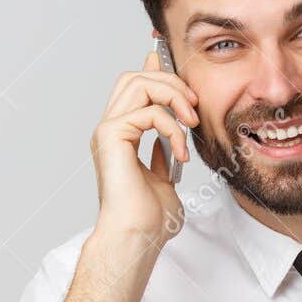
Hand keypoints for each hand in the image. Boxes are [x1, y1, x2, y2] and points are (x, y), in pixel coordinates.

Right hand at [88, 49, 199, 245]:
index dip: (153, 71)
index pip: (133, 88)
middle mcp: (110, 129)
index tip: (171, 64)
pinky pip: (149, 113)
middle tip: (193, 105)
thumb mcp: (164, 179)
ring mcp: (108, 131)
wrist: (138, 237)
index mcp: (120, 136)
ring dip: (172, 96)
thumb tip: (168, 141)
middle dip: (169, 82)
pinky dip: (172, 129)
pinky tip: (180, 153)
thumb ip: (162, 155)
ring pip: (138, 84)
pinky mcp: (111, 136)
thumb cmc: (149, 219)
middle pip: (134, 78)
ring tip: (191, 122)